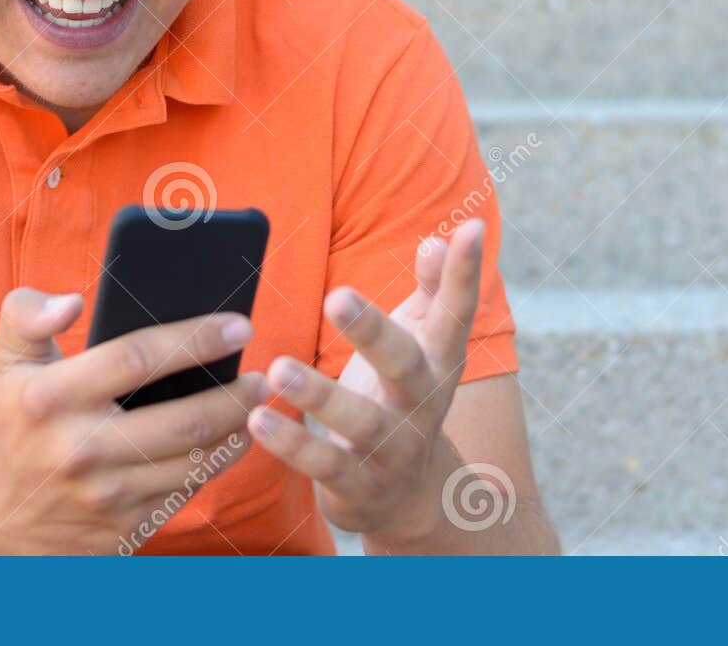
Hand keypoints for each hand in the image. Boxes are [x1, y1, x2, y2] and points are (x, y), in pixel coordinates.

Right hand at [0, 288, 265, 553]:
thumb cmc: (14, 420)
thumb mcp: (7, 360)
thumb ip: (28, 314)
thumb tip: (71, 301)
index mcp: (52, 398)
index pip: (140, 356)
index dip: (198, 338)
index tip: (241, 326)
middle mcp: (78, 450)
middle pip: (185, 419)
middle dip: (237, 396)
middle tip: (262, 379)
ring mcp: (102, 498)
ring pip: (194, 463)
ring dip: (236, 435)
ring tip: (253, 410)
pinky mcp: (120, 532)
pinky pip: (183, 494)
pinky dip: (209, 468)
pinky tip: (222, 445)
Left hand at [246, 219, 484, 539]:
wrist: (415, 500)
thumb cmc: (406, 398)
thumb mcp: (425, 346)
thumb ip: (433, 292)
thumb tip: (436, 239)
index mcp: (438, 362)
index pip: (456, 312)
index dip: (464, 272)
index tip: (469, 227)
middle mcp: (422, 405)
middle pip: (405, 365)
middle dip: (373, 331)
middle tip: (336, 295)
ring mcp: (393, 450)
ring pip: (361, 423)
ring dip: (320, 396)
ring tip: (279, 368)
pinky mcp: (359, 487)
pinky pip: (325, 466)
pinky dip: (292, 445)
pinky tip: (257, 418)